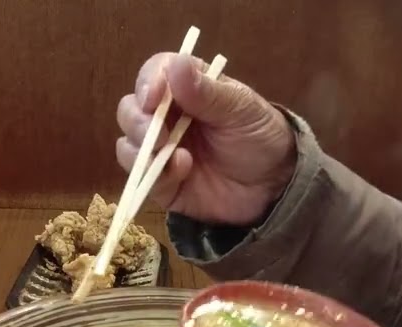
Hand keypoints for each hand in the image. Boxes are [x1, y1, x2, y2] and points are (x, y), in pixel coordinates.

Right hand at [115, 54, 296, 225]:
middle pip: (130, 109)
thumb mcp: (240, 110)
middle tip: (158, 135)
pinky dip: (154, 175)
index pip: (154, 73)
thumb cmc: (259, 137)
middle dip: (137, 121)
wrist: (274, 186)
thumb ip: (207, 92)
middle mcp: (167, 116)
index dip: (148, 82)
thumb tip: (176, 66)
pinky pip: (140, 178)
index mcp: (187, 88)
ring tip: (173, 155)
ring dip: (141, 150)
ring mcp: (161, 150)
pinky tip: (182, 171)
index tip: (153, 98)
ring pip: (127, 144)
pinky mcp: (160, 182)